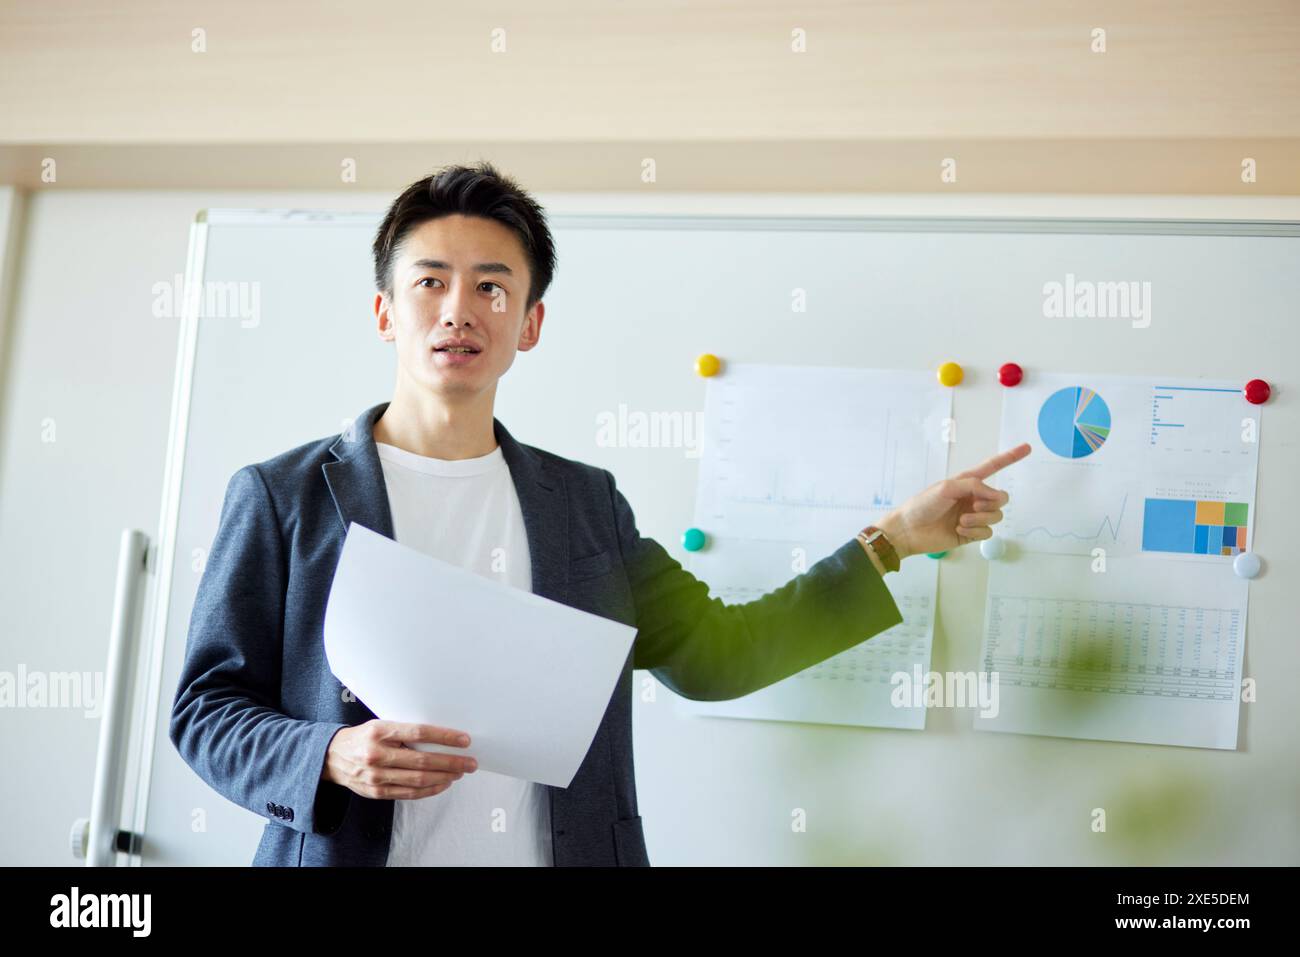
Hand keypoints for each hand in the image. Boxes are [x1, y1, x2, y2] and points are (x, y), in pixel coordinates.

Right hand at [322, 719, 477, 799]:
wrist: (331, 757)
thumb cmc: (363, 737)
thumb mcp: (381, 725)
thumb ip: (405, 730)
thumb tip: (440, 736)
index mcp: (380, 732)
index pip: (419, 733)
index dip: (444, 737)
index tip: (464, 740)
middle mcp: (376, 754)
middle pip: (422, 761)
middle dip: (451, 762)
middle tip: (470, 762)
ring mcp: (375, 776)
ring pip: (417, 780)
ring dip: (444, 777)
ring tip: (460, 772)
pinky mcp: (376, 792)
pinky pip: (408, 793)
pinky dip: (429, 790)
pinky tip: (443, 784)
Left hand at [877, 443, 1030, 558]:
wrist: (909, 530)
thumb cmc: (922, 505)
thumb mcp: (946, 487)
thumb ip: (974, 486)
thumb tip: (995, 494)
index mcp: (967, 482)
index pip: (993, 467)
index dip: (1010, 457)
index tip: (1026, 448)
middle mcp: (973, 498)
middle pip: (1001, 498)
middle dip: (991, 502)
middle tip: (973, 506)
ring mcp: (973, 516)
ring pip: (996, 516)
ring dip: (980, 519)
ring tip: (961, 520)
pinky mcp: (971, 534)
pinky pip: (987, 533)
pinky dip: (975, 532)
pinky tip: (959, 530)